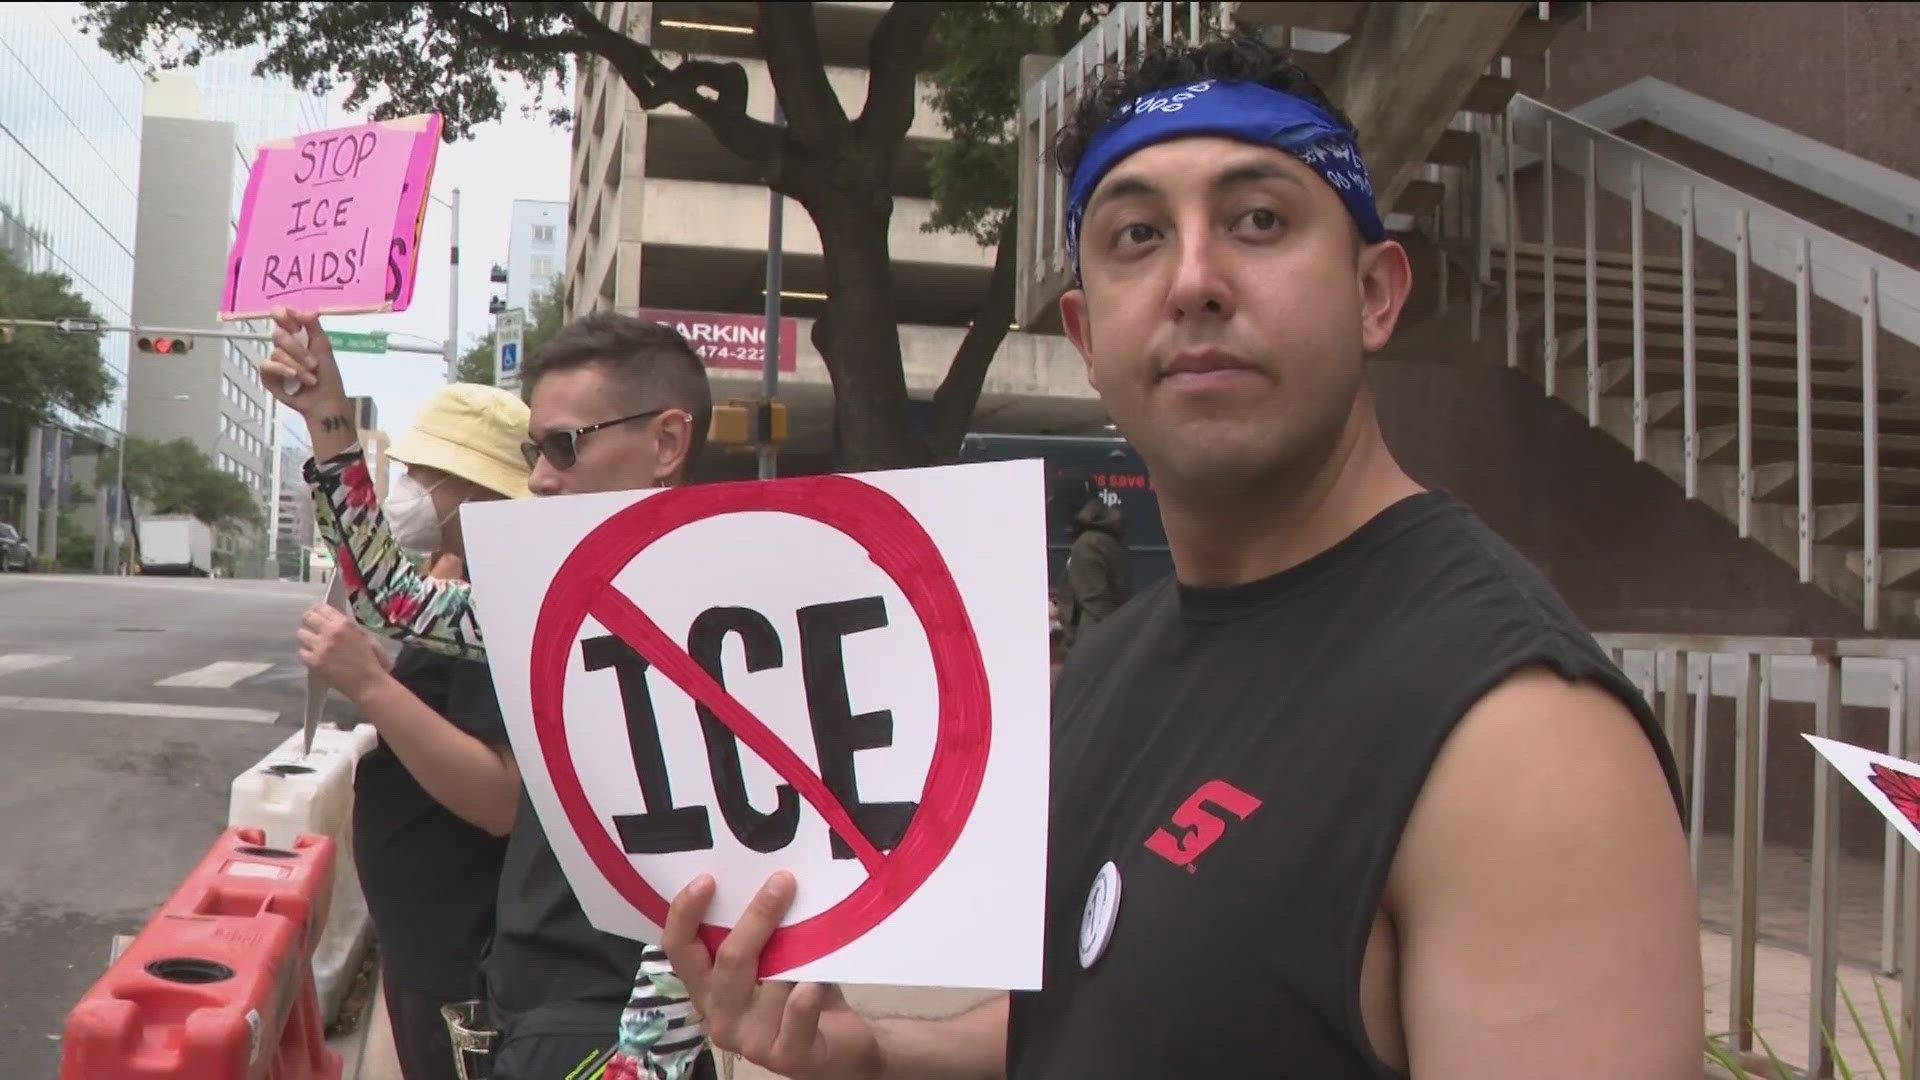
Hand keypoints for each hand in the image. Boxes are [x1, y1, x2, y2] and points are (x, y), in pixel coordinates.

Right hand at [260, 307, 348, 417]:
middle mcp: (283, 345)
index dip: (283, 316)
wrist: (325, 401)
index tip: (296, 326)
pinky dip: (283, 371)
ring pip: (276, 352)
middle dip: (298, 351)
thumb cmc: (327, 375)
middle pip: (278, 334)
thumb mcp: (324, 346)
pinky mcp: (267, 375)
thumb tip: (303, 308)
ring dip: (297, 366)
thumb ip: (313, 325)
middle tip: (314, 364)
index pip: (280, 316)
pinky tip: (294, 378)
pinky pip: (266, 365)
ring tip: (310, 378)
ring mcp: (274, 360)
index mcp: (296, 335)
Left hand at [297, 603, 392, 699]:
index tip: (318, 615)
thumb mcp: (362, 635)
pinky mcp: (314, 662)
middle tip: (313, 628)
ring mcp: (320, 648)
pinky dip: (307, 654)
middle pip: (307, 618)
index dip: (317, 610)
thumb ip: (345, 625)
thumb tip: (329, 619)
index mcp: (343, 624)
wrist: (368, 683)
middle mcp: (329, 632)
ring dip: (307, 638)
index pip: (321, 607)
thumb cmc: (369, 659)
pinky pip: (301, 652)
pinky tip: (316, 657)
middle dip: (309, 621)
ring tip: (315, 644)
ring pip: (301, 634)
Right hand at [663, 872, 882, 1079]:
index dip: (685, 914)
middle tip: (782, 882)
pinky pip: (796, 1012)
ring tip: (820, 937)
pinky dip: (808, 991)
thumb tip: (766, 879)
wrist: (841, 1046)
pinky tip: (818, 981)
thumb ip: (760, 934)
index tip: (707, 880)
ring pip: (771, 983)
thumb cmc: (800, 993)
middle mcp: (721, 1016)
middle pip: (730, 959)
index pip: (679, 950)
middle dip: (757, 918)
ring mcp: (751, 1041)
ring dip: (798, 955)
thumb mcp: (774, 960)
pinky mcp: (787, 1056)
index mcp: (708, 989)